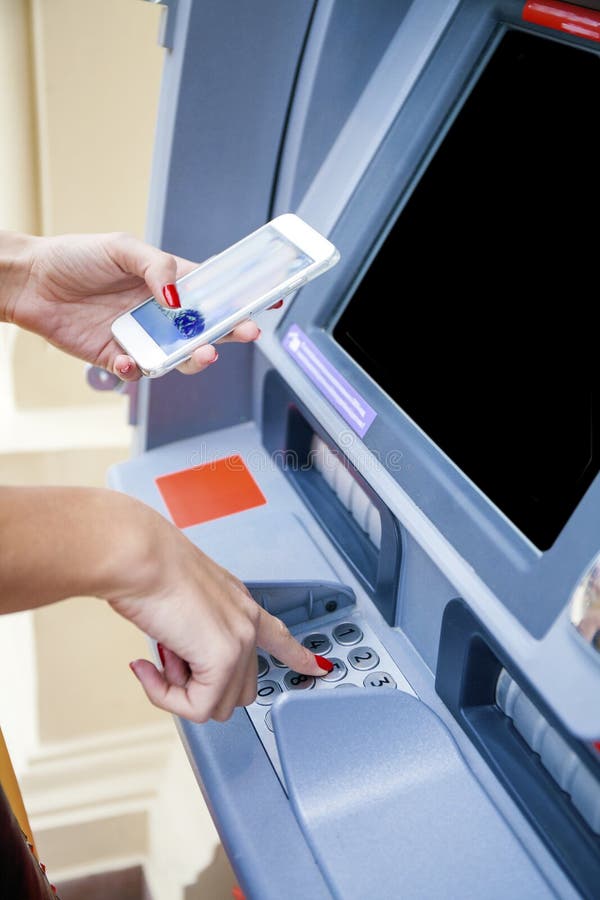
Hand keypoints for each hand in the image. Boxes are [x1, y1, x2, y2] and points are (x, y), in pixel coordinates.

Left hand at [6, 231, 259, 379]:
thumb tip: (178, 298)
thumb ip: (157, 267)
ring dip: (193, 358)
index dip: (242, 297)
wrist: (31, 282)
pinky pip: (138, 372)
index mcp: (168, 283)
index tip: (269, 299)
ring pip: (179, 356)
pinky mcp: (119, 358)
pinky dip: (137, 369)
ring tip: (201, 354)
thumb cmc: (75, 257)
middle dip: (230, 332)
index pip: (213, 291)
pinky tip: (129, 359)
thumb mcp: (122, 247)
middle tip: (247, 332)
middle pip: (205, 328)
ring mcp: (143, 337)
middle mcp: (160, 313)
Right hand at [109, 501, 330, 721]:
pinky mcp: (222, 661)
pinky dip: (164, 697)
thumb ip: (192, 632)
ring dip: (179, 690)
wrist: (141, 558)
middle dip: (199, 687)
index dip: (298, 655)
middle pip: (238, 689)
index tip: (317, 667)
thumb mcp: (180, 600)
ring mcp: (240, 641)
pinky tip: (148, 669)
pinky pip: (195, 708)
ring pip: (217, 704)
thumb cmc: (147, 570)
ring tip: (160, 654)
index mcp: (239, 602)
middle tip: (168, 657)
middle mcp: (247, 621)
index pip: (279, 635)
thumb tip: (180, 661)